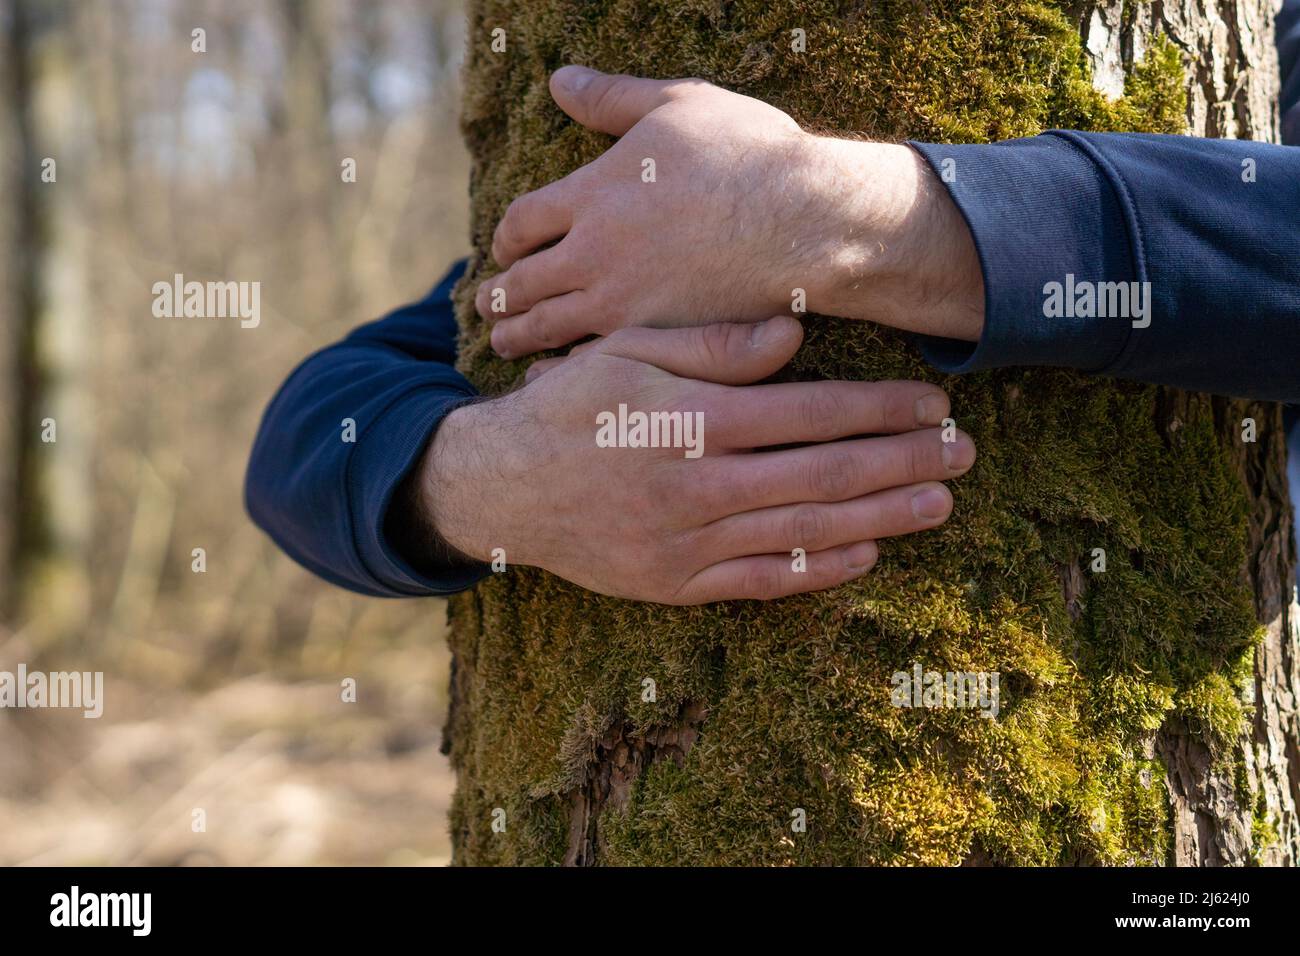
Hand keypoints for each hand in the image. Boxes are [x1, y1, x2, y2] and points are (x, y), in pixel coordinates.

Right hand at [413, 317, 974, 603]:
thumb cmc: (572, 406)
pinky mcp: (679, 583)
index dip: (880, 407)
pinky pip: (765, 582)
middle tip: (964, 451)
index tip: (933, 400)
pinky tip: (869, 553)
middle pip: (826, 475)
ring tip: (941, 502)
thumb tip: (793, 333)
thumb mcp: (627, 351)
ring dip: (883, 517)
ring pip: (808, 532)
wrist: (505, 488)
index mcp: (694, 419)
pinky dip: (822, 571)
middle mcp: (700, 485)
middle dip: (903, 462)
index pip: (812, 412)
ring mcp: (690, 542)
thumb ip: (711, 345)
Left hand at [476, 66, 984, 359]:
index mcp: (592, 192)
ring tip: (504, 345)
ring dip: (520, 336)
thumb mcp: (679, 105)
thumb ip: (612, 98)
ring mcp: (623, 301)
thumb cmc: (751, 154)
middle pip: (523, 282)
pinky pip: (592, 358)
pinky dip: (567, 365)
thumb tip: (559, 78)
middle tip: (486, 308)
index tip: (504, 249)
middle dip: (499, 296)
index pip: (522, 222)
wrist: (806, 220)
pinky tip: (561, 371)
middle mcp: (594, 251)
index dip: (507, 238)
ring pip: (548, 326)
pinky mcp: (656, 337)